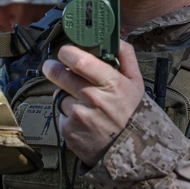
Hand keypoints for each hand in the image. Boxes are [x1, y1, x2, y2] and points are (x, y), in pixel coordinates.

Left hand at [41, 41, 143, 165]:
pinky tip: (83, 119)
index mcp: (111, 83)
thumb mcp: (136, 81)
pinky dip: (68, 114)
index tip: (65, 51)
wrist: (131, 152)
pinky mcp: (69, 132)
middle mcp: (93, 99)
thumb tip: (112, 36)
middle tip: (53, 66)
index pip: (79, 61)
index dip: (67, 52)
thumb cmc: (133, 113)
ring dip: (66, 95)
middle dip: (53, 68)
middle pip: (60, 75)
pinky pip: (61, 115)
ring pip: (60, 95)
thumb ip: (125, 55)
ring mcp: (79, 117)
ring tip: (83, 103)